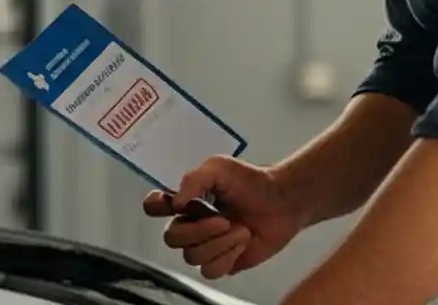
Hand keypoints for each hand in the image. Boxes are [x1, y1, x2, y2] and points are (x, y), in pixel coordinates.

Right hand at [143, 156, 306, 279]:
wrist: (283, 202)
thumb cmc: (251, 181)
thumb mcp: (219, 168)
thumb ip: (193, 180)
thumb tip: (175, 204)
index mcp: (186, 200)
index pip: (154, 207)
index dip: (155, 207)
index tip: (171, 204)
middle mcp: (191, 224)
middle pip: (171, 238)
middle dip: (198, 231)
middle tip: (224, 219)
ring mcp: (206, 245)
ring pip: (192, 257)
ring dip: (219, 243)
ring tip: (241, 230)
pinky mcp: (223, 263)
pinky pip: (211, 270)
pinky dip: (228, 256)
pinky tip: (242, 242)